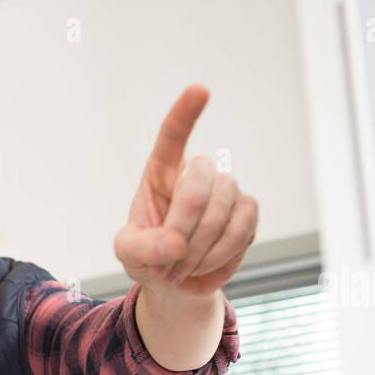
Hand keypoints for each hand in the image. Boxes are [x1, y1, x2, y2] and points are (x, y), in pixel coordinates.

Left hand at [114, 84, 257, 298]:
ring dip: (200, 246)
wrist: (175, 284)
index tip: (200, 90)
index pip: (172, 137)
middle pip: (198, 185)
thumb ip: (141, 247)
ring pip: (222, 207)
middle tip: (170, 258)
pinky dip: (220, 252)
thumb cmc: (148, 257)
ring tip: (184, 264)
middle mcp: (196, 175)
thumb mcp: (128, 253)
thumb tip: (174, 244)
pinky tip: (207, 261)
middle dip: (182, 226)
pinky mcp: (247, 214)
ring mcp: (225, 192)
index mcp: (162, 174)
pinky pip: (242, 226)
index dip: (185, 114)